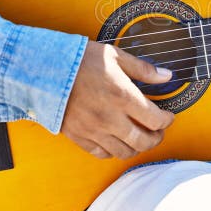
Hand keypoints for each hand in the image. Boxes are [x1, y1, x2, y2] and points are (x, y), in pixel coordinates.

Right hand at [61, 40, 174, 158]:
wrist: (43, 69)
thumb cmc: (79, 60)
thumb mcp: (115, 56)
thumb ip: (143, 69)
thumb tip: (166, 76)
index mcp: (123, 97)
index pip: (155, 120)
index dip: (167, 120)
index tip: (168, 116)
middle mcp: (110, 118)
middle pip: (143, 141)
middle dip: (156, 138)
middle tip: (158, 131)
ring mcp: (93, 130)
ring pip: (124, 152)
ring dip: (137, 147)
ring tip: (139, 137)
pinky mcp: (78, 136)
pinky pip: (101, 153)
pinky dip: (113, 151)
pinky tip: (117, 142)